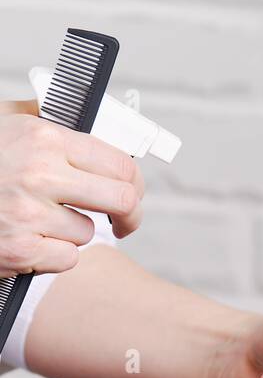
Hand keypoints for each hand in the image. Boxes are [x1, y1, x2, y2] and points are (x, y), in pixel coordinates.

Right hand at [0, 98, 143, 276]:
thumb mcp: (7, 123)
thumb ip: (50, 118)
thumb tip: (99, 119)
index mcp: (43, 137)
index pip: (119, 162)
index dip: (136, 183)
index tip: (133, 194)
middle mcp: (39, 173)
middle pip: (121, 200)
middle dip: (130, 216)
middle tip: (124, 223)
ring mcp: (30, 214)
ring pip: (87, 233)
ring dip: (72, 232)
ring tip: (41, 220)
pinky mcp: (23, 250)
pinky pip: (68, 259)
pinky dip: (54, 256)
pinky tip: (31, 239)